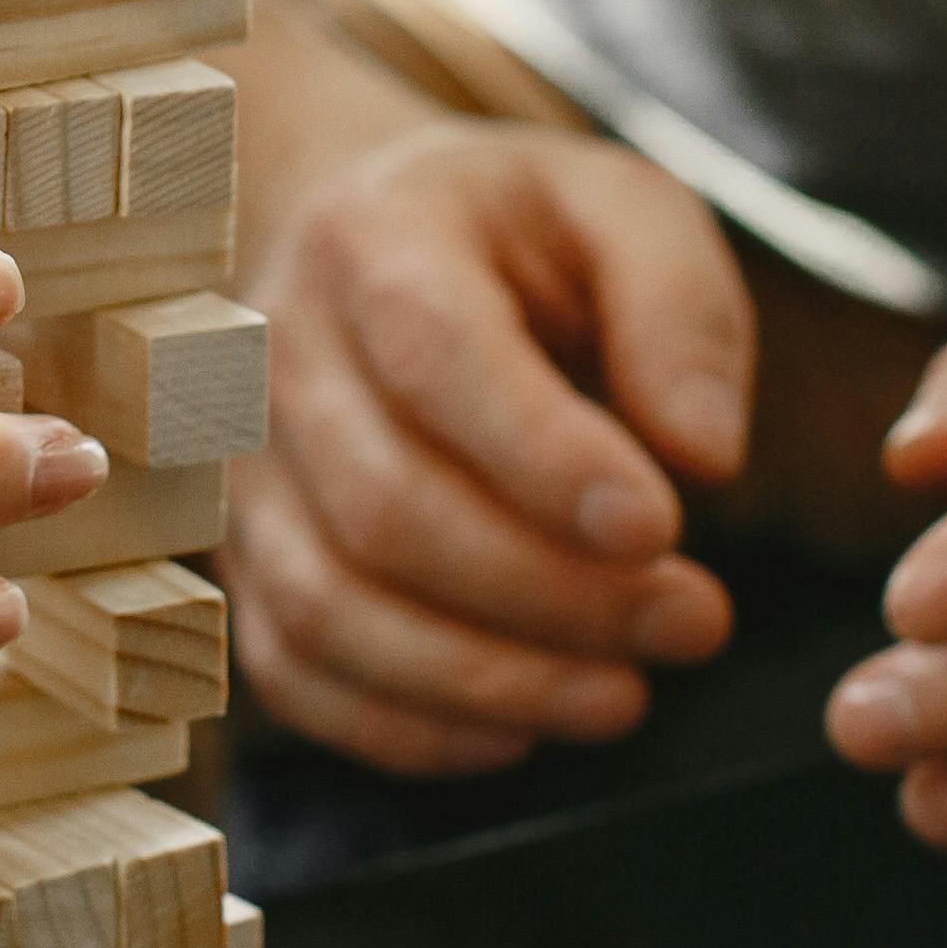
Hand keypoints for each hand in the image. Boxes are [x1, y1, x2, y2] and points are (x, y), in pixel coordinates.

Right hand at [227, 120, 747, 772]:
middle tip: (697, 622)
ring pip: (330, 606)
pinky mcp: (242, 561)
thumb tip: (703, 457)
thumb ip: (680, 312)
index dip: (542, 456)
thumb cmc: (518, 243)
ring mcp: (244, 468)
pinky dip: (405, 728)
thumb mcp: (625, 216)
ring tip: (625, 696)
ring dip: (488, 680)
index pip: (433, 353)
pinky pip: (293, 670)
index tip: (663, 526)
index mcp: (372, 237)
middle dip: (553, 591)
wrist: (368, 251)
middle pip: (385, 505)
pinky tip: (519, 730)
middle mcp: (273, 352)